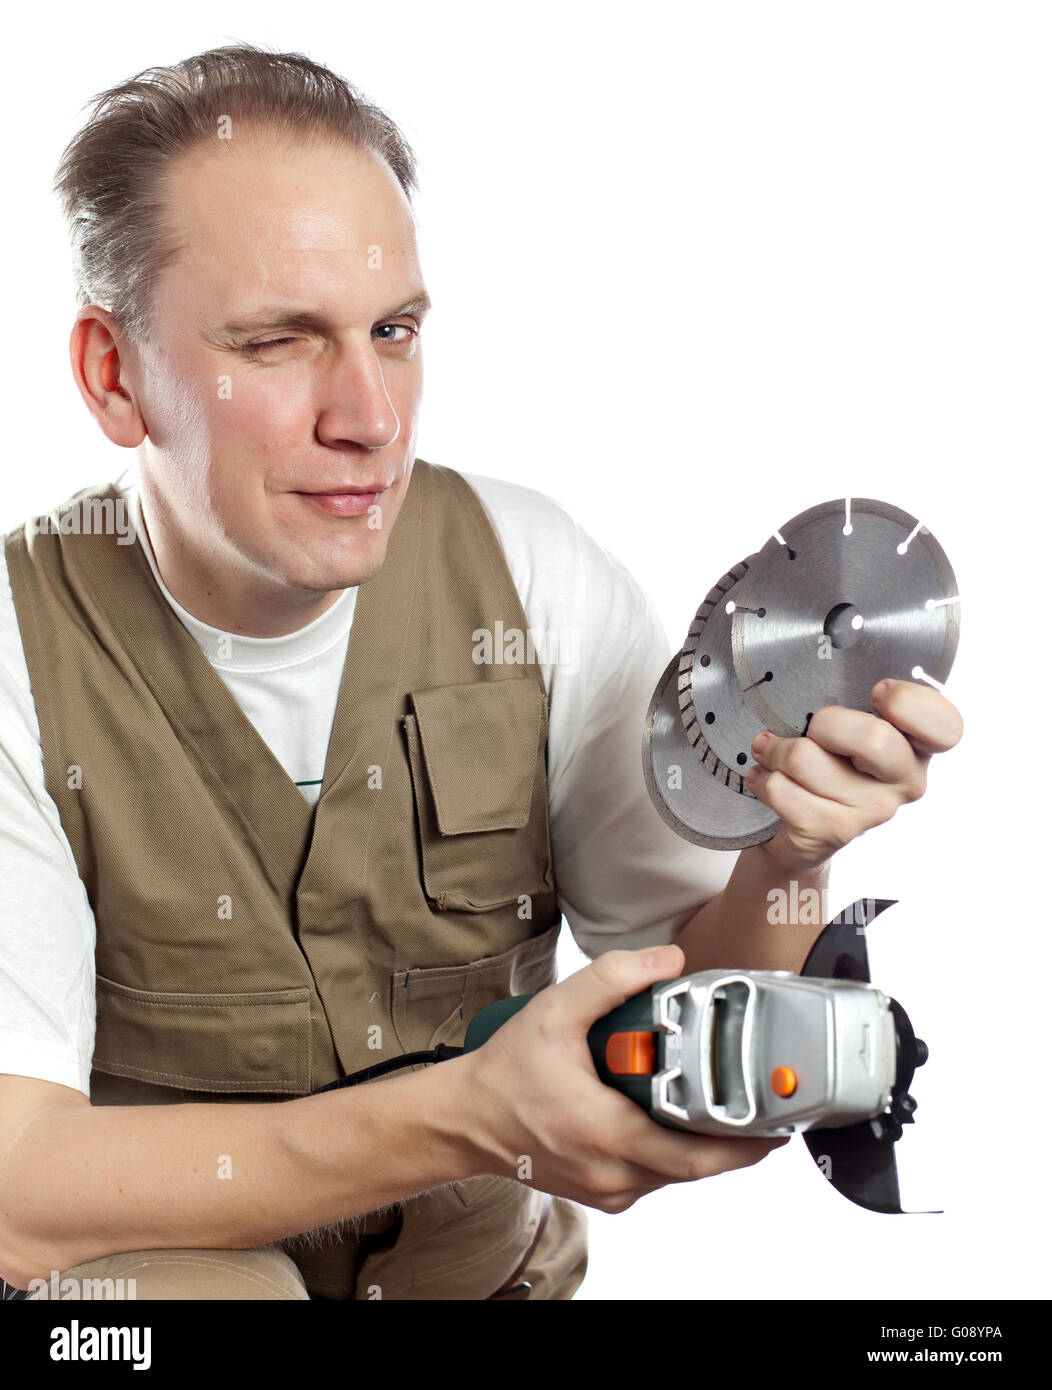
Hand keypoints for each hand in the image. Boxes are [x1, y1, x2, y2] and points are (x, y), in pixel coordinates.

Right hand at [452, 945, 787, 1212]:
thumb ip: (613, 979)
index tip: (778, 1119)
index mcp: (609, 1133)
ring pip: (679, 1173)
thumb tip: (667, 960)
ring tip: (724, 1101)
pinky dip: (674, 1149)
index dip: (747, 1141)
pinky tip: (676, 1115)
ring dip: (704, 1142)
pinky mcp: (605, 1191)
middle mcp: (615, 1173)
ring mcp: (610, 1188)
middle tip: (766, 1107)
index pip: (700, 1154)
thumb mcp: (555, 1011)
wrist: (466, 1119)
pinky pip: (656, 1175)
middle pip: (700, 1167)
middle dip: (737, 1139)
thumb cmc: (506, 1073)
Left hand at [745, 677, 963, 872]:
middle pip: (873, 739)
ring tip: (774, 753)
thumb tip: (831, 650)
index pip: (945, 726)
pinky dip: (761, 778)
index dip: (909, 703)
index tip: (877, 691)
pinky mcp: (833, 831)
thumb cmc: (830, 760)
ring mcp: (872, 810)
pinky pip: (781, 789)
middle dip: (825, 723)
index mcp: (918, 745)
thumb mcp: (851, 724)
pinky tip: (765, 778)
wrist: (803, 830)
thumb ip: (856, 694)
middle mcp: (905, 780)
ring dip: (776, 750)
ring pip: (806, 759)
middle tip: (811, 729)